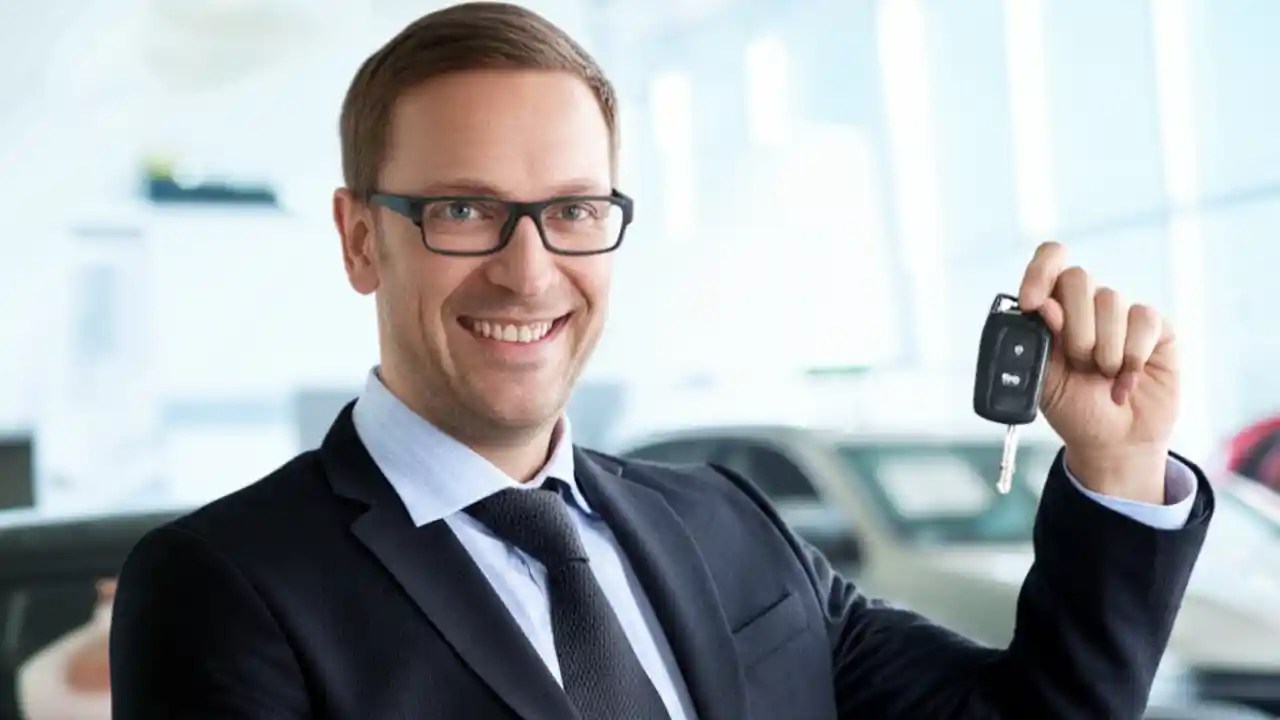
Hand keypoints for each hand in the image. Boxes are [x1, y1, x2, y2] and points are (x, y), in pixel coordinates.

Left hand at [1018, 242, 1177, 502]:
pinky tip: (1124, 382)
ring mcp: (1121, 314)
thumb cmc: (1074, 407)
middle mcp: (1086, 304)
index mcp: (1053, 309)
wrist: (1112, 442)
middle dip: (1074, 328)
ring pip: (1110, 300)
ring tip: (1102, 375)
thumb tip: (1043, 305)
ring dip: (1102, 349)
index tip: (1033, 304)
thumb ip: (1040, 340)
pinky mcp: (1155, 328)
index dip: (1040, 272)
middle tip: (1078, 362)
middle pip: (1078, 277)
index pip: (1050, 260)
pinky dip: (1131, 357)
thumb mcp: (1044, 379)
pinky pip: (1143, 319)